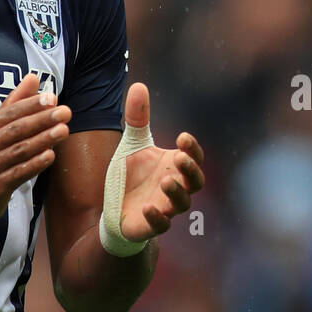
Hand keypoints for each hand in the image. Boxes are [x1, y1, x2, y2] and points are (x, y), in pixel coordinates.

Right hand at [0, 72, 71, 225]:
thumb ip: (14, 104)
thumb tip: (33, 78)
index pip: (10, 113)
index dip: (31, 105)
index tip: (52, 98)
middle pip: (16, 130)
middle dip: (42, 120)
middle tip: (64, 112)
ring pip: (18, 151)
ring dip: (42, 140)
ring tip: (63, 131)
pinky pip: (17, 174)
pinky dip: (34, 165)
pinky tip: (50, 156)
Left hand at [119, 83, 203, 240]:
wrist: (115, 209)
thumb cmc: (131, 176)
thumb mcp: (132, 145)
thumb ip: (137, 119)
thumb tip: (139, 85)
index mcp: (173, 167)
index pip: (193, 158)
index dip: (192, 149)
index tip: (183, 137)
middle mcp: (174, 187)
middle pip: (195, 182)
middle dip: (190, 170)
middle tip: (179, 158)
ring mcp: (165, 207)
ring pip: (182, 204)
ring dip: (176, 193)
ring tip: (166, 181)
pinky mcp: (150, 225)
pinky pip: (161, 225)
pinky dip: (157, 218)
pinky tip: (148, 208)